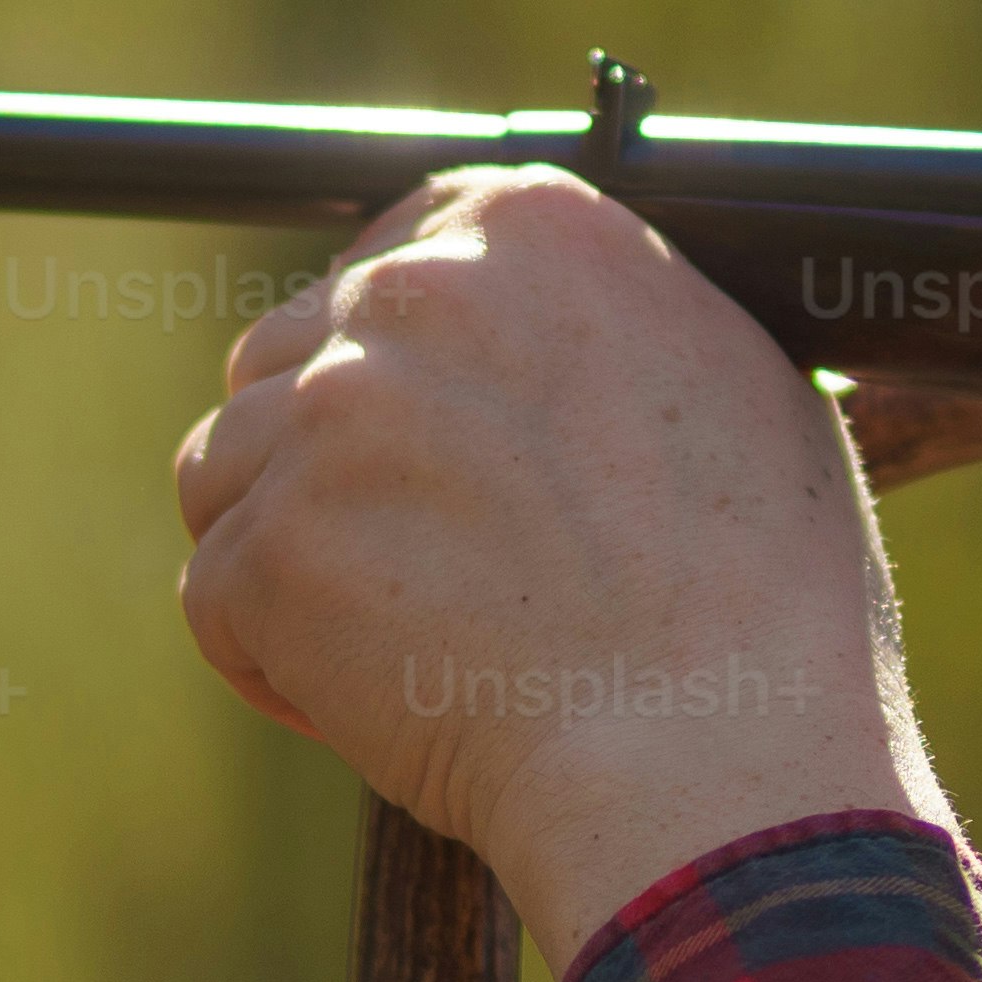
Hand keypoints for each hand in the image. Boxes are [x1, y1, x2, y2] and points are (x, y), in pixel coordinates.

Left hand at [169, 168, 946, 959]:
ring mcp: (329, 419)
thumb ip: (600, 331)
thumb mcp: (728, 385)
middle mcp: (414, 295)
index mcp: (530, 229)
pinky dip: (274, 659)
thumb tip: (539, 351)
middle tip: (416, 561)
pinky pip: (218, 593)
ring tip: (396, 640)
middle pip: (289, 355)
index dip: (388, 359)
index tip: (415, 438)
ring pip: (230, 467)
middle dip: (324, 456)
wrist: (718, 752)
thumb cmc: (763, 602)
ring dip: (287, 549)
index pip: (388, 256)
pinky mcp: (271, 548)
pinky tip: (374, 703)